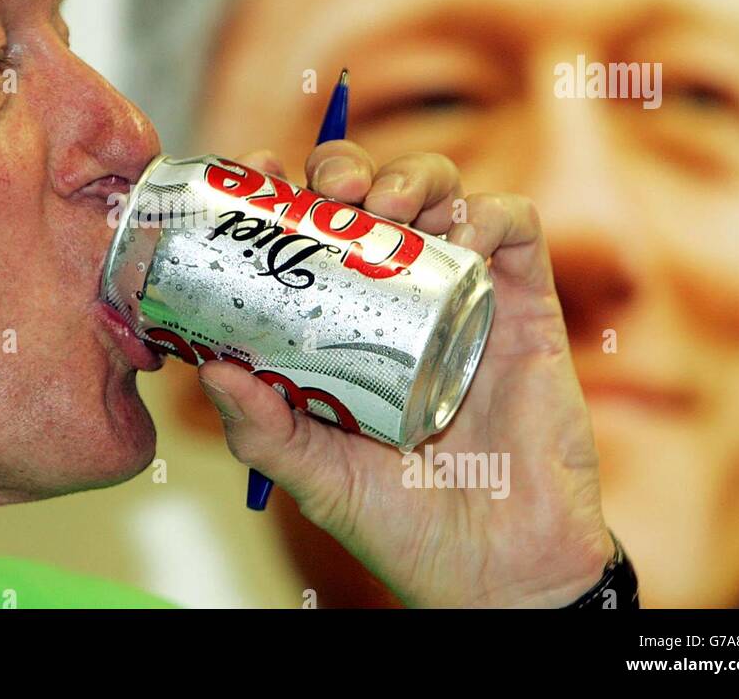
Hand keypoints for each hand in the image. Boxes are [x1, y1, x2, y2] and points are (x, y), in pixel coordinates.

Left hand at [197, 142, 613, 607]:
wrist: (498, 569)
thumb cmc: (402, 522)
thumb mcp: (314, 475)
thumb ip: (263, 431)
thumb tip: (210, 369)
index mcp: (345, 323)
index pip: (311, 230)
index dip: (284, 190)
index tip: (257, 175)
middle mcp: (403, 297)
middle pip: (373, 194)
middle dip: (347, 168)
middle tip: (331, 192)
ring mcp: (465, 297)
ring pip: (444, 194)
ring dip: (414, 178)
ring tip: (389, 206)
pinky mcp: (528, 309)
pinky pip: (516, 231)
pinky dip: (490, 214)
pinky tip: (462, 237)